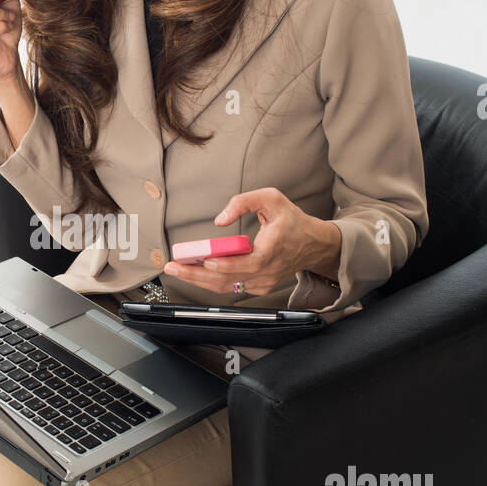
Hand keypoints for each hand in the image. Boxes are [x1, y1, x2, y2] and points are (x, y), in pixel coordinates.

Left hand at [163, 187, 340, 296]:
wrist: (313, 244)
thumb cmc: (292, 221)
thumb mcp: (272, 198)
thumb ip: (244, 202)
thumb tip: (219, 219)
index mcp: (274, 249)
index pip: (249, 263)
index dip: (226, 265)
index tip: (205, 261)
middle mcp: (268, 271)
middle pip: (229, 279)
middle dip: (197, 275)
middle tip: (173, 268)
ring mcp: (264, 282)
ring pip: (227, 287)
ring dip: (199, 280)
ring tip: (177, 270)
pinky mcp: (259, 286)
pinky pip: (231, 287)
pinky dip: (211, 281)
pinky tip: (193, 272)